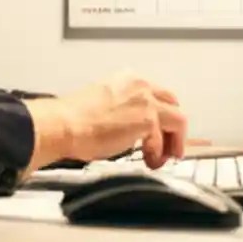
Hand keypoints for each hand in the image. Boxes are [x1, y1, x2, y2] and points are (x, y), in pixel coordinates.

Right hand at [24, 72, 187, 169]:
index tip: (160, 130)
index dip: (161, 115)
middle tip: (167, 146)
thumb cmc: (72, 119)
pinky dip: (158, 153)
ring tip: (163, 158)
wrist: (64, 125)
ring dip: (173, 142)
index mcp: (127, 79)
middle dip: (173, 127)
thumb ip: (121, 109)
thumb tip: (129, 127)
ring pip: (178, 120)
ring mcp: (146, 102)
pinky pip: (164, 140)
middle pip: (173, 103)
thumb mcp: (101, 104)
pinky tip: (149, 161)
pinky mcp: (147, 120)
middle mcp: (140, 86)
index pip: (156, 94)